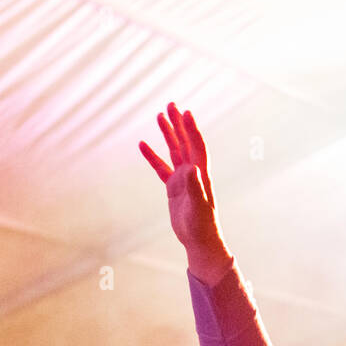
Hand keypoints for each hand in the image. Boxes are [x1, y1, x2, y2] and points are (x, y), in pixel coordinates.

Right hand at [139, 103, 232, 284]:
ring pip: (174, 150)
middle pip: (185, 142)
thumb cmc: (202, 226)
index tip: (185, 112)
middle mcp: (193, 172)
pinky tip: (142, 144)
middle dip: (178, 123)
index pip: (197, 146)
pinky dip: (153, 156)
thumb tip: (192, 168)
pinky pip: (161, 167)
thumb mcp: (198, 207)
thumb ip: (195, 187)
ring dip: (168, 133)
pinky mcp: (173, 188)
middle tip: (171, 104)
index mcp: (201, 174)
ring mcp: (183, 179)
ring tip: (159, 116)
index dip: (191, 129)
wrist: (200, 240)